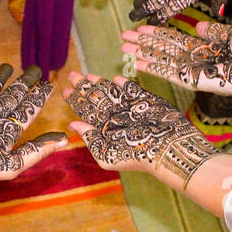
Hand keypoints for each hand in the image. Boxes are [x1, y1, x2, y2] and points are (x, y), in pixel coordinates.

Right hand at [0, 65, 66, 182]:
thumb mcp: (11, 164)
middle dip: (23, 83)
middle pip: (12, 97)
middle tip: (35, 68)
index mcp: (7, 134)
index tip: (48, 84)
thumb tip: (65, 140)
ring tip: (9, 65)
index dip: (38, 98)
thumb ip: (36, 151)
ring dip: (0, 78)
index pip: (27, 111)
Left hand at [63, 72, 219, 184]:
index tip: (64, 90)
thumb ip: (90, 138)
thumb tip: (73, 123)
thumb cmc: (136, 156)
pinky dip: (124, 84)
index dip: (75, 101)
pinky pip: (133, 90)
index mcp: (105, 129)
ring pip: (111, 92)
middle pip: (96, 99)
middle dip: (84, 87)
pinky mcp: (146, 101)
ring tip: (88, 75)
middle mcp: (116, 117)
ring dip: (100, 84)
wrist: (167, 148)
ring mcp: (130, 108)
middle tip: (73, 75)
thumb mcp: (106, 154)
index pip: (85, 112)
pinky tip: (115, 79)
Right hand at [123, 23, 231, 96]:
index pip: (176, 40)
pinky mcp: (199, 82)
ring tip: (125, 48)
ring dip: (144, 55)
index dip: (157, 34)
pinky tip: (140, 64)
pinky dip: (156, 69)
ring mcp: (197, 71)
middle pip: (165, 50)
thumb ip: (216, 32)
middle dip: (144, 44)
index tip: (140, 28)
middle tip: (123, 38)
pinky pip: (173, 74)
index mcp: (207, 48)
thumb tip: (199, 26)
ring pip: (164, 61)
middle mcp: (198, 61)